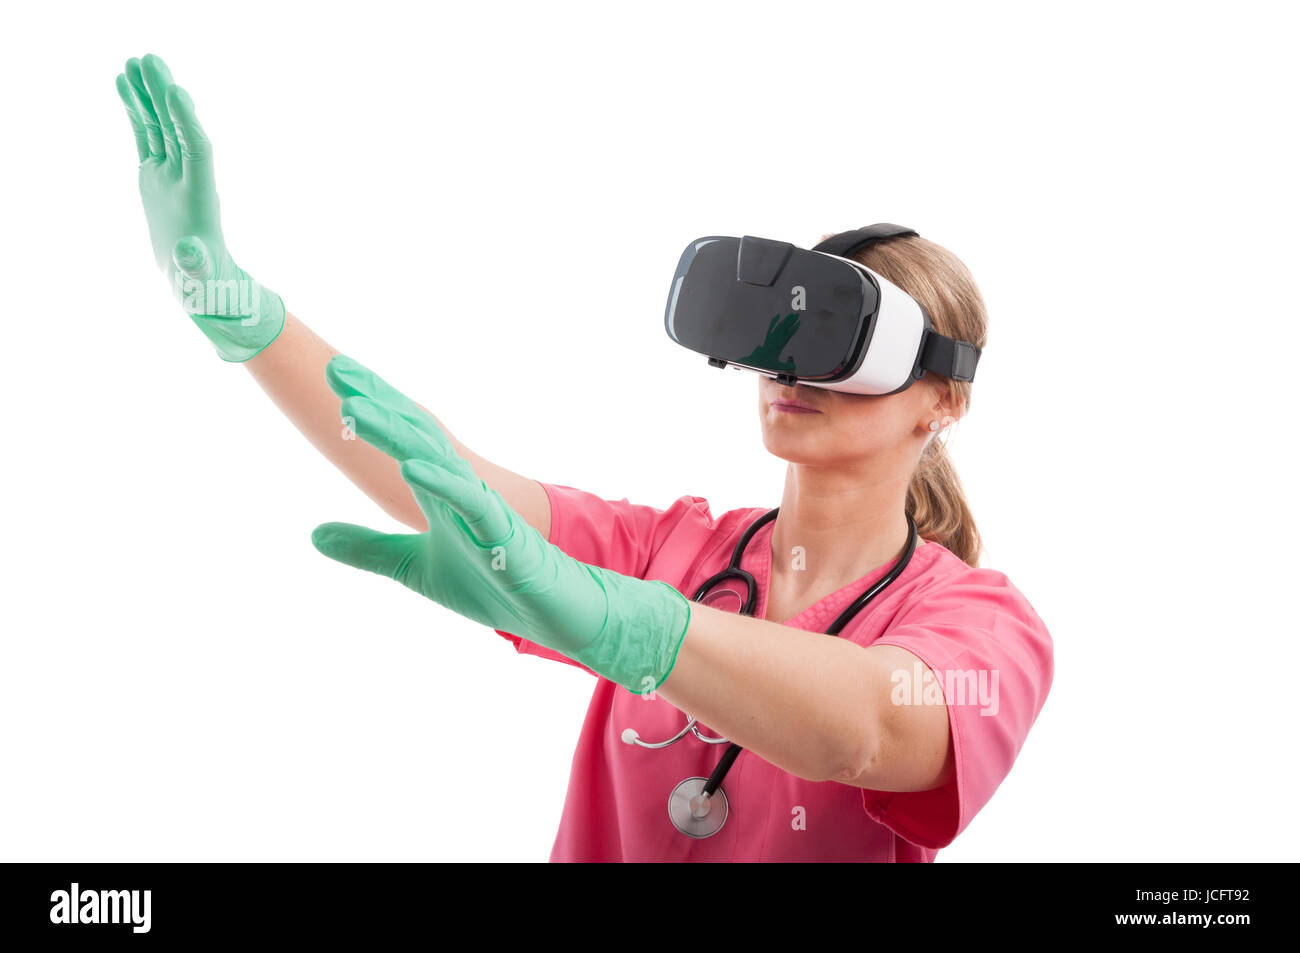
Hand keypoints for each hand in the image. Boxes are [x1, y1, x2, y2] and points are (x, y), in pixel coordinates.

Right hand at [115, 53, 283, 361]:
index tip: (179, 92)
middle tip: (151, 60)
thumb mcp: (199, 276)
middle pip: (177, 130)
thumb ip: (195, 264)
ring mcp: (170, 174)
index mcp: (200, 198)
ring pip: (159, 127)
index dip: (188, 123)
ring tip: (134, 62)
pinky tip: (123, 84)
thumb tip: (190, 255)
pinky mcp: (156, 176)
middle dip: (164, 97)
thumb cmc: (204, 283)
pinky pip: (147, 136)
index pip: (197, 152)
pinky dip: (136, 112)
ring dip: (148, 95)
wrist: (199, 282)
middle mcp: (187, 179)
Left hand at [310, 356, 691, 692]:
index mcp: (437, 491)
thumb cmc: (492, 586)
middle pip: (414, 435)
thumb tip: (313, 534)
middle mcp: (459, 489)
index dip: (370, 406)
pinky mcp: (503, 536)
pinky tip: (410, 468)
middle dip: (377, 402)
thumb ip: (366, 549)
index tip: (334, 373)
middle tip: (335, 368)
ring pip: (435, 460)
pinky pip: (470, 505)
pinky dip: (441, 484)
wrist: (552, 615)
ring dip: (395, 434)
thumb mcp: (413, 567)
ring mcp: (482, 509)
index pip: (401, 438)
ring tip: (356, 410)